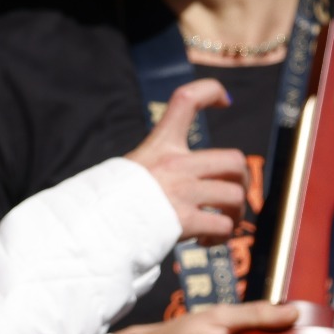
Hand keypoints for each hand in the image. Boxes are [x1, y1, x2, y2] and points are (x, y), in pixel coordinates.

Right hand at [125, 79, 249, 245]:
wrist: (92, 226)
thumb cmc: (109, 201)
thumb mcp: (130, 169)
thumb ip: (156, 167)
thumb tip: (178, 180)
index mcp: (160, 146)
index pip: (186, 100)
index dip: (211, 92)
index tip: (225, 101)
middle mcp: (175, 165)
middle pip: (233, 160)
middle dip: (241, 181)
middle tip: (232, 196)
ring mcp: (182, 193)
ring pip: (234, 196)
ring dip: (235, 214)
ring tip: (221, 223)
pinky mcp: (185, 222)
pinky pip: (222, 226)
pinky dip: (221, 236)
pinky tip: (204, 241)